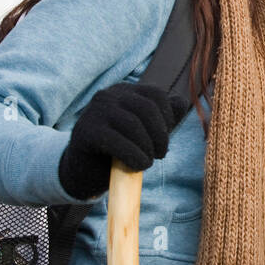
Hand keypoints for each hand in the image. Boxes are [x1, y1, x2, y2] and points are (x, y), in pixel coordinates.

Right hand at [58, 83, 187, 200]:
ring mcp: (95, 111)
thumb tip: (181, 102)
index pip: (156, 94)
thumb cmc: (118, 151)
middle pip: (147, 108)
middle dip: (160, 135)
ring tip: (147, 162)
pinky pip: (116, 141)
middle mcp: (108, 95)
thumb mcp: (145, 133)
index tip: (164, 140)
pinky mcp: (85, 130)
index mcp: (125, 91)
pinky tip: (138, 166)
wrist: (83, 173)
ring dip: (147, 148)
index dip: (169, 117)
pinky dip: (133, 155)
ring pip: (133, 124)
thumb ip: (164, 119)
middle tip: (160, 154)